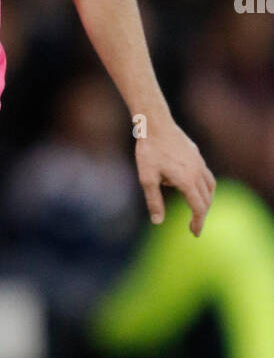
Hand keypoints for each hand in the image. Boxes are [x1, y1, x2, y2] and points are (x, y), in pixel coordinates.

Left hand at [135, 117, 215, 235]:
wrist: (155, 125)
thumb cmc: (149, 152)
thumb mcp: (147, 178)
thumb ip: (154, 201)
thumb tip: (158, 221)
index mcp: (187, 181)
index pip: (198, 207)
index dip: (198, 222)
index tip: (195, 233)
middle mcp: (197, 172)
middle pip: (207, 199)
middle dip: (202, 214)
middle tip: (194, 226)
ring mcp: (199, 162)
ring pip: (210, 186)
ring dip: (207, 200)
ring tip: (198, 209)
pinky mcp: (197, 155)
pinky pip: (206, 175)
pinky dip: (204, 186)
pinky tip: (193, 187)